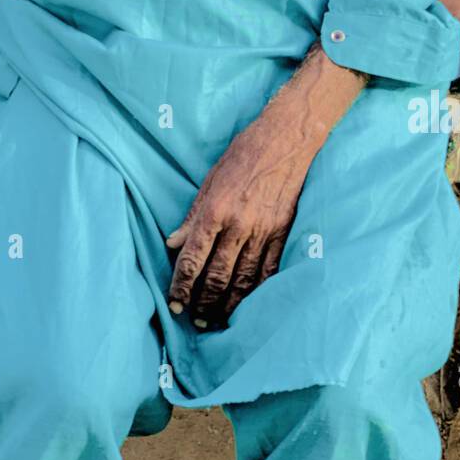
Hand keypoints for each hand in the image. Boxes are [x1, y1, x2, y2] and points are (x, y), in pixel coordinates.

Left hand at [165, 45, 365, 328]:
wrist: (286, 139)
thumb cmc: (243, 154)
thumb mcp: (210, 180)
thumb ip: (192, 216)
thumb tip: (172, 244)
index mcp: (215, 210)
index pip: (192, 258)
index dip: (181, 285)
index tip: (173, 303)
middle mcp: (238, 224)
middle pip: (217, 275)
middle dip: (202, 302)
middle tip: (194, 320)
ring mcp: (264, 231)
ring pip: (244, 280)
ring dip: (228, 305)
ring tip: (217, 320)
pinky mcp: (284, 232)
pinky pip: (269, 271)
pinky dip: (257, 293)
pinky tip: (249, 306)